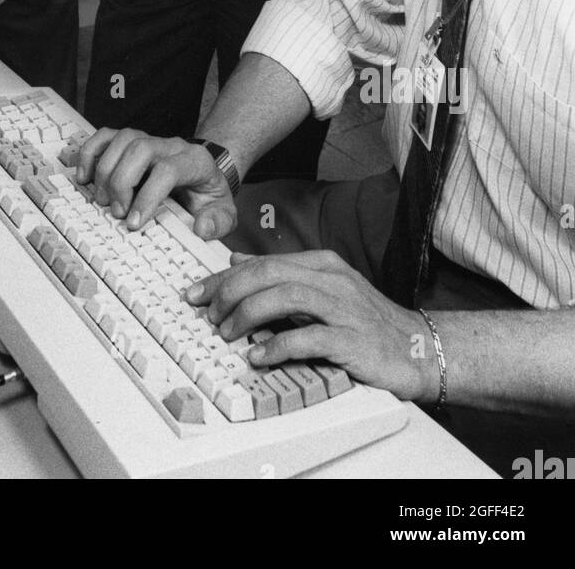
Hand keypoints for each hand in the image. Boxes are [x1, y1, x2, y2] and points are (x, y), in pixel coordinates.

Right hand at [75, 128, 237, 239]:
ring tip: (102, 200)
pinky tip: (84, 176)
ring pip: (122, 139)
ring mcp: (150, 139)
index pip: (168, 170)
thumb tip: (201, 228)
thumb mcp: (223, 211)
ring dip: (105, 170)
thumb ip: (218, 222)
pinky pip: (107, 135)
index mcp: (195, 161)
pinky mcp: (132, 141)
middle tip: (117, 212)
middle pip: (141, 149)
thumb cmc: (209, 194)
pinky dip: (91, 152)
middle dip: (122, 182)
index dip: (148, 196)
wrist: (205, 173)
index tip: (133, 222)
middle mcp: (171, 145)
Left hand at [187, 250, 439, 402]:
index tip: (197, 293)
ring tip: (228, 333)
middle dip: (230, 292)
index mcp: (321, 264)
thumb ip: (282, 275)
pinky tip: (259, 356)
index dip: (224, 277)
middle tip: (209, 314)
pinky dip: (277, 346)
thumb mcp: (324, 289)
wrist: (419, 349)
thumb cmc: (367, 322)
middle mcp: (331, 279)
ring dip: (248, 315)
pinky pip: (308, 337)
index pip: (263, 262)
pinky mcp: (351, 340)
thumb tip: (236, 261)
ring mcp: (343, 308)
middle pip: (269, 274)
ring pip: (285, 297)